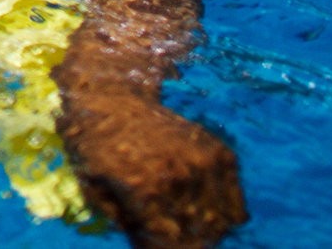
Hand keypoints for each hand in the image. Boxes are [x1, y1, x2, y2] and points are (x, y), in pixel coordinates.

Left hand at [60, 91, 246, 248]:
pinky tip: (203, 207)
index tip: (152, 243)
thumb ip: (126, 223)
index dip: (158, 248)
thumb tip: (154, 244)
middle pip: (199, 238)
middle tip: (169, 233)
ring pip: (222, 223)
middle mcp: (180, 176)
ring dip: (206, 230)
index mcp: (145, 189)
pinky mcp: (220, 153)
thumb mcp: (94, 188)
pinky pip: (236, 203)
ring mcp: (204, 163)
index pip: (170, 246)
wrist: (114, 97)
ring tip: (186, 223)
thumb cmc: (96, 143)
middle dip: (185, 243)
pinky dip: (226, 212)